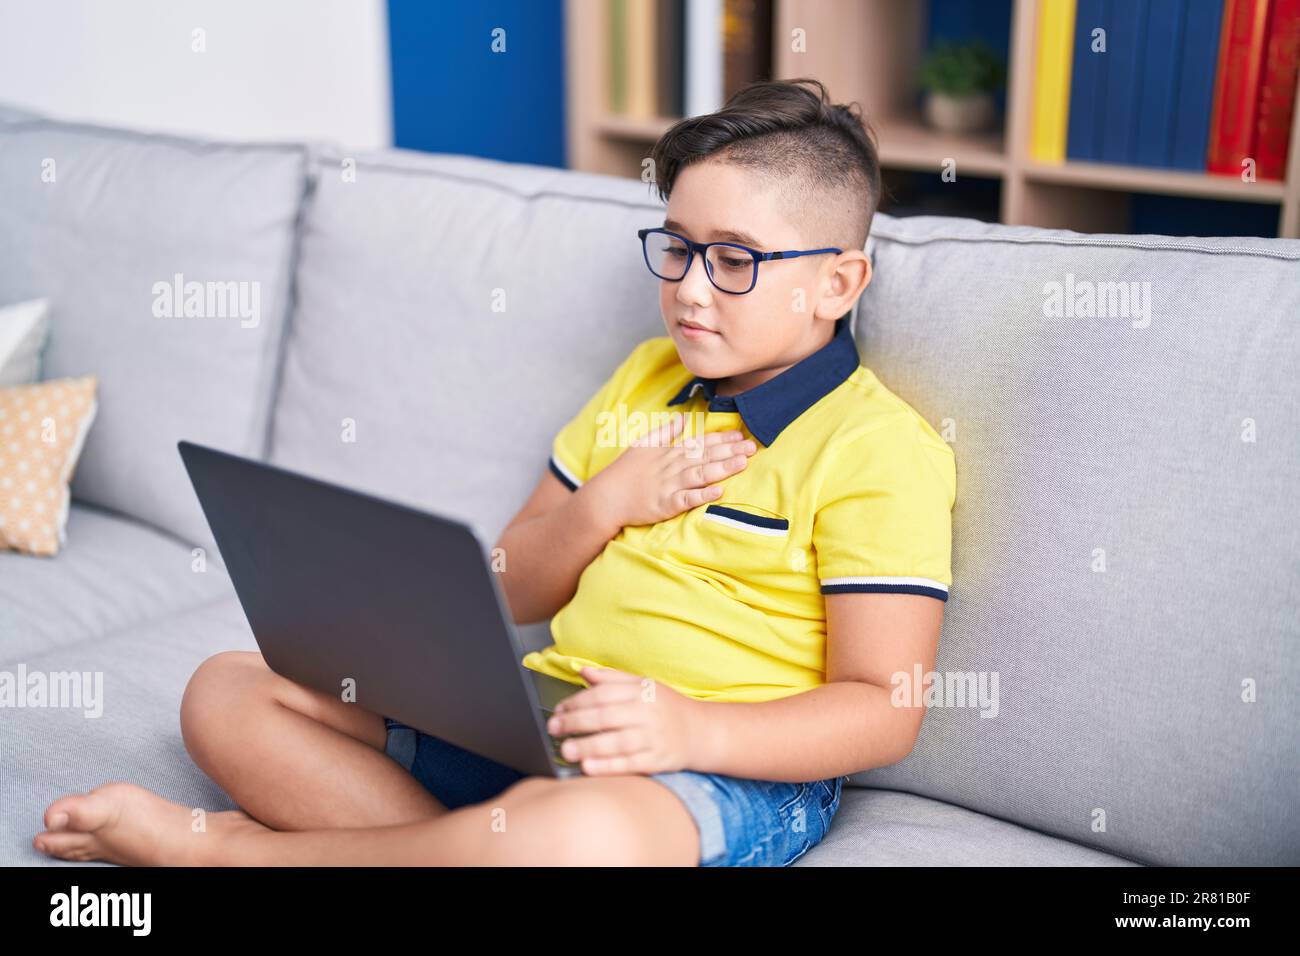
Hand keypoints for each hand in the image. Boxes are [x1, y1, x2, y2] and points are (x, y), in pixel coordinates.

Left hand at [546, 666, 705, 774]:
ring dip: (589, 746)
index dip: (577, 701)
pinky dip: (608, 766)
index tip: (558, 710)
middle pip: (607, 716)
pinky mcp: (659, 760)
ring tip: (566, 750)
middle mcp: (649, 712)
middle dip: (577, 723)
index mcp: (642, 691)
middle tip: (554, 729)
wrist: (702, 731)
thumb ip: (612, 679)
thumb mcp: (644, 686)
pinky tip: (589, 767)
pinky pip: (630, 764)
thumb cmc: (666, 707)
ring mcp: (655, 737)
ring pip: (617, 741)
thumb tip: (583, 671)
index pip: (603, 693)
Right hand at [583, 411, 756, 527]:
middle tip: (753, 447)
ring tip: (743, 463)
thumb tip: (682, 419)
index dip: (723, 439)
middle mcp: (673, 466)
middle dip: (731, 451)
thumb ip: (665, 432)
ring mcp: (671, 485)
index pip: (701, 443)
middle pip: (707, 456)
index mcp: (670, 452)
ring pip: (702, 474)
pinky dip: (704, 495)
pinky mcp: (667, 504)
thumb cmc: (625, 471)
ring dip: (724, 468)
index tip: (741, 435)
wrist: (607, 497)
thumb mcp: (643, 444)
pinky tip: (720, 492)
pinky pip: (688, 499)